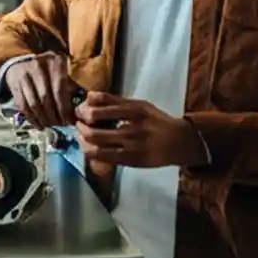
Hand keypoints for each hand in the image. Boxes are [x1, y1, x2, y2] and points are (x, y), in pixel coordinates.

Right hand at [4, 52, 79, 128]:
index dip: (64, 108)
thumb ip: (71, 84)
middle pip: (45, 98)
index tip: (69, 120)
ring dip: (43, 119)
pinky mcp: (15, 86)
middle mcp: (37, 67)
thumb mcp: (61, 70)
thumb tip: (79, 108)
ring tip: (50, 125)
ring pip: (33, 104)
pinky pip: (23, 107)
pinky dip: (32, 119)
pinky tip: (39, 125)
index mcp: (53, 63)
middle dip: (54, 115)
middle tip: (60, 124)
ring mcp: (24, 76)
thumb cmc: (48, 70)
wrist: (20, 62)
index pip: (59, 90)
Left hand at [75, 91, 207, 168]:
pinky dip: (91, 152)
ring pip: (95, 144)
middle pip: (94, 126)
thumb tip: (89, 96)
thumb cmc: (156, 121)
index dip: (84, 108)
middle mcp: (131, 127)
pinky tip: (90, 148)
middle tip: (78, 124)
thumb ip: (115, 101)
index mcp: (134, 109)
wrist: (178, 142)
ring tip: (81, 136)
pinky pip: (103, 158)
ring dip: (82, 139)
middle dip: (80, 125)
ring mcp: (130, 145)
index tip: (80, 110)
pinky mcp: (130, 160)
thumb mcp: (139, 105)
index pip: (100, 105)